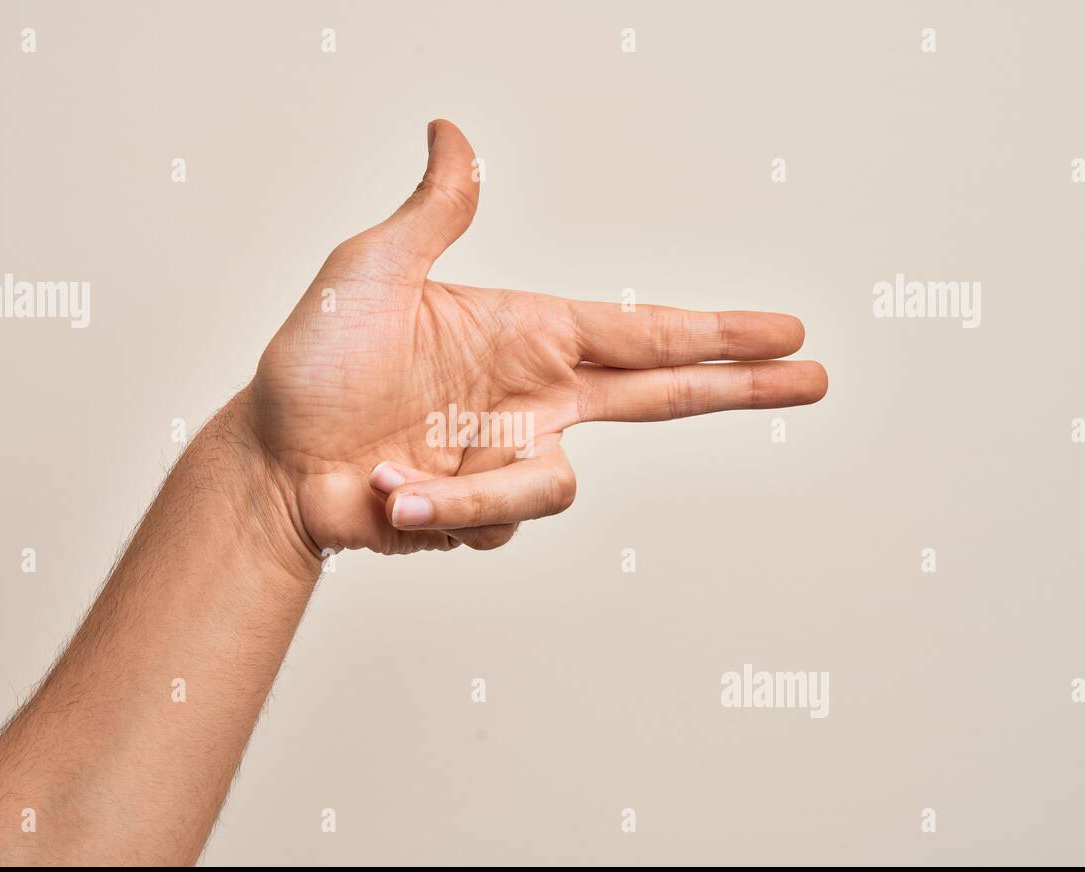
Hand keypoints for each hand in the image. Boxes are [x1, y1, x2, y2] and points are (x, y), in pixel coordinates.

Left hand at [246, 120, 826, 557]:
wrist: (273, 463)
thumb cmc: (314, 362)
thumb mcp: (370, 273)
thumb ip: (434, 215)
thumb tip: (452, 134)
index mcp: (524, 334)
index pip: (639, 333)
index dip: (714, 334)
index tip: (783, 332)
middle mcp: (531, 397)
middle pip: (659, 397)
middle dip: (736, 387)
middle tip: (812, 378)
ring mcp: (509, 459)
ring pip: (552, 489)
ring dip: (469, 489)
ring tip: (392, 479)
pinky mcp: (482, 513)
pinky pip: (496, 524)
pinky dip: (436, 511)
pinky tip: (386, 494)